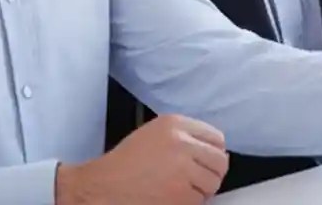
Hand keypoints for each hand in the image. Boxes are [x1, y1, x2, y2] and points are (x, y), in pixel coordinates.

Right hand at [55, 114, 228, 204]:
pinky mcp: (180, 194)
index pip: (217, 138)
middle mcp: (182, 143)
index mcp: (175, 124)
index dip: (214, 153)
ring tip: (182, 191)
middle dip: (212, 174)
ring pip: (212, 183)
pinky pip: (199, 201)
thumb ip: (184, 136)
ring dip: (202, 191)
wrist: (101, 187)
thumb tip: (213, 149)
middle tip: (198, 182)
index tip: (206, 163)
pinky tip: (173, 199)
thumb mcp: (154, 134)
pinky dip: (190, 203)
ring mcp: (183, 169)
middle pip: (220, 161)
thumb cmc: (125, 163)